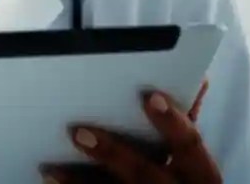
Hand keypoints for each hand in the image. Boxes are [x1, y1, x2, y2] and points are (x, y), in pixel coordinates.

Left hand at [42, 81, 216, 183]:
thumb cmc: (184, 176)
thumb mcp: (192, 155)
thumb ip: (186, 121)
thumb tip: (196, 77)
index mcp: (199, 173)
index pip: (190, 145)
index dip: (172, 122)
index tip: (150, 96)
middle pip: (145, 174)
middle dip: (113, 154)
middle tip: (78, 131)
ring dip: (80, 181)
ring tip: (51, 167)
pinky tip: (50, 179)